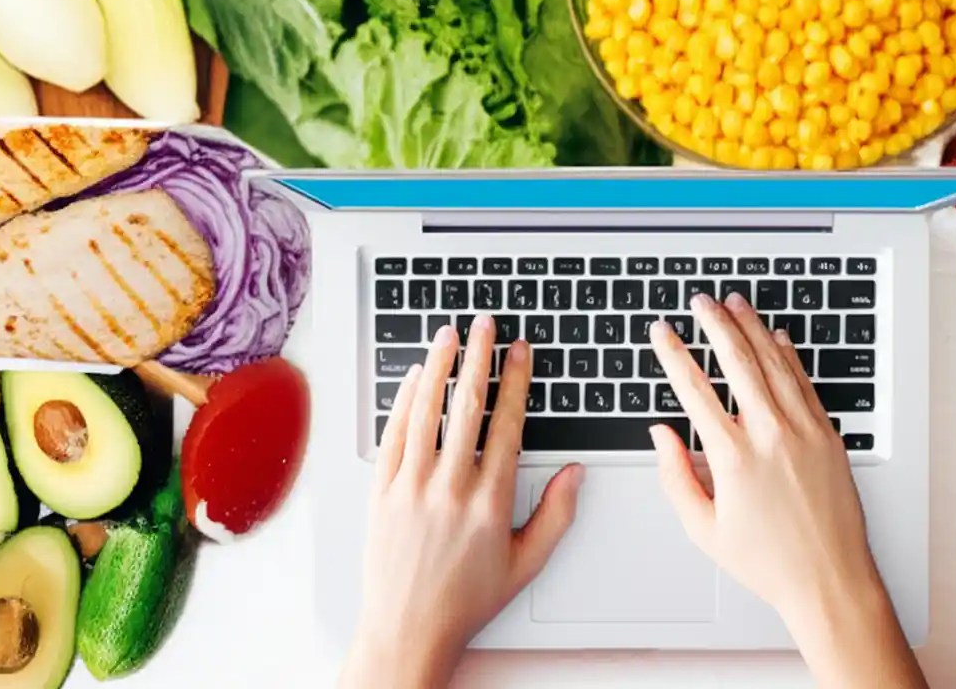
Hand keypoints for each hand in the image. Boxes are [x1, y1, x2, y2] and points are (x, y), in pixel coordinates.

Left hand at [340, 316, 584, 688]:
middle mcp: (449, 487)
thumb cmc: (465, 601)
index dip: (515, 381)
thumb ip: (555, 516)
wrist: (407, 629)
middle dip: (479, 358)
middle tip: (486, 325)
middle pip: (466, 406)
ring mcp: (410, 486)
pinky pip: (393, 435)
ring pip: (425, 411)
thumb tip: (575, 474)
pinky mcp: (380, 491)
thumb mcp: (525, 565)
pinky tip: (413, 377)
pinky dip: (404, 401)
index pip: (506, 424)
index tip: (519, 352)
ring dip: (438, 366)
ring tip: (448, 334)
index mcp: (489, 502)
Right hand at [651, 293, 925, 687]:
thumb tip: (661, 434)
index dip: (673, 354)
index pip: (694, 389)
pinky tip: (776, 337)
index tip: (662, 333)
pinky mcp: (828, 437)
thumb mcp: (702, 528)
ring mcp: (804, 432)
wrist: (829, 579)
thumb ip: (674, 475)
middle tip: (700, 302)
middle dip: (715, 324)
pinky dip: (788, 355)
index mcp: (732, 457)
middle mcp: (770, 435)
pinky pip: (804, 383)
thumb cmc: (767, 561)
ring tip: (734, 304)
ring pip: (773, 364)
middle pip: (737, 362)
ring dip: (751, 328)